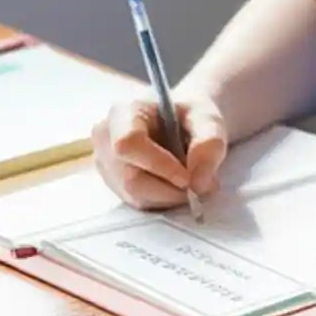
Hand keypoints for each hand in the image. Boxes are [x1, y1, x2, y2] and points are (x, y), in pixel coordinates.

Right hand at [91, 91, 227, 209]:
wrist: (182, 122)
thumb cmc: (191, 116)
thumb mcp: (209, 120)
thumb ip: (209, 144)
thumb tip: (198, 183)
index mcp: (124, 113)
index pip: (129, 144)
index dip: (158, 165)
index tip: (188, 179)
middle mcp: (106, 139)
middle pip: (131, 178)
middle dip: (170, 189)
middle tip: (201, 186)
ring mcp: (106, 164)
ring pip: (135, 196)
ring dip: (169, 197)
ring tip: (192, 183)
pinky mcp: (114, 184)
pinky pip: (138, 202)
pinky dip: (163, 201)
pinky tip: (176, 186)